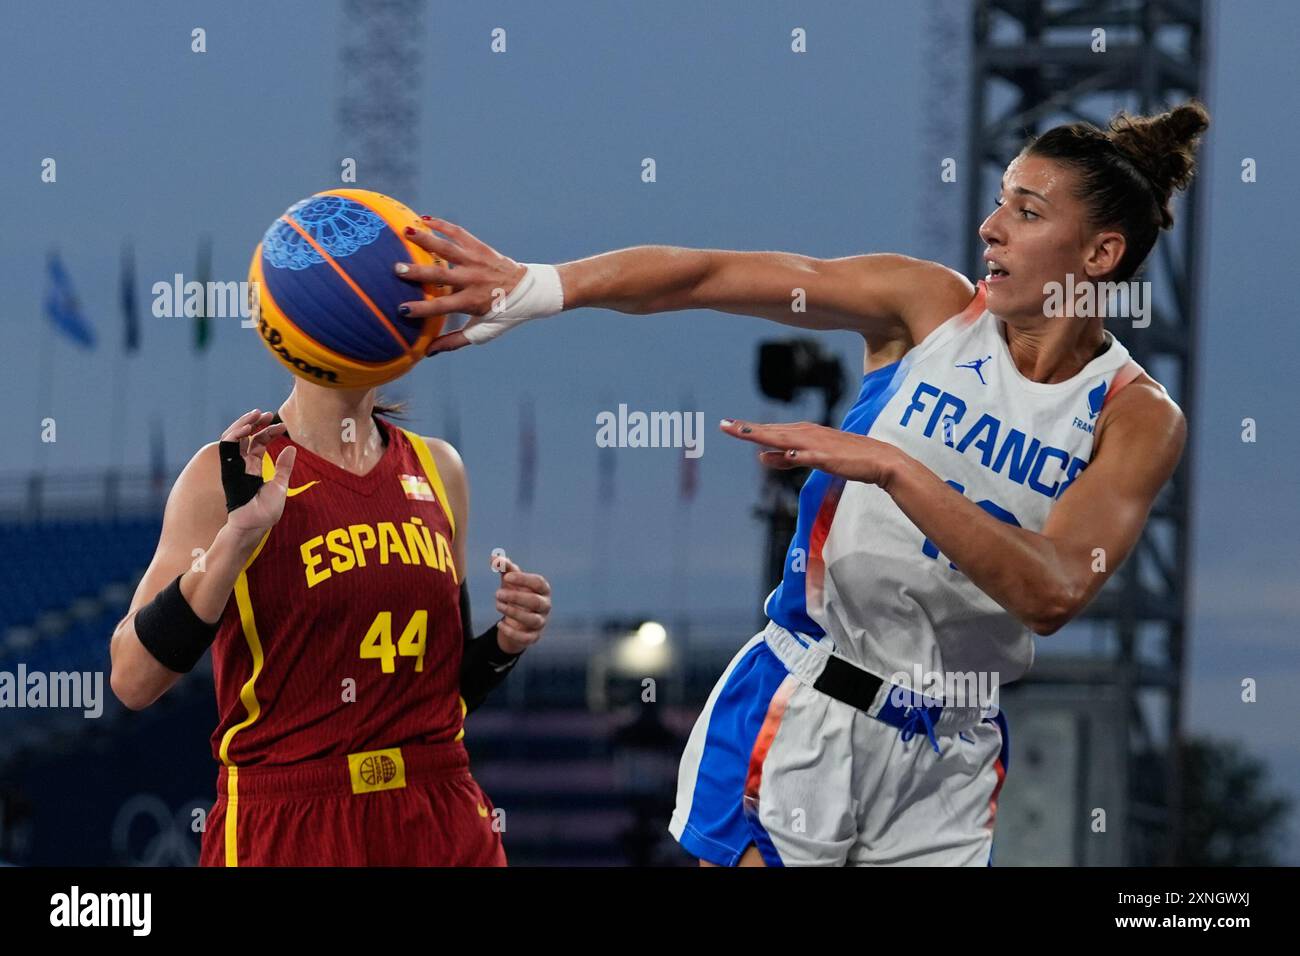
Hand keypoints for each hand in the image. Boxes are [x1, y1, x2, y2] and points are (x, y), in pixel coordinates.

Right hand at [220, 409, 296, 534]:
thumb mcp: (281, 485)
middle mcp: (242, 464)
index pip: (258, 443)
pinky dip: (235, 434)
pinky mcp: (228, 469)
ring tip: (257, 414)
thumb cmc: (266, 511)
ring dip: (244, 423)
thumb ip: (284, 467)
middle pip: (245, 437)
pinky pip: (227, 447)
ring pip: (233, 437)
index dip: (268, 432)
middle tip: (267, 414)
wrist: (255, 525)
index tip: (282, 426)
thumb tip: (292, 448)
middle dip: (255, 423)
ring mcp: (234, 466)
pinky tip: (248, 427)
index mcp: (254, 467)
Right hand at [394, 217, 528, 353]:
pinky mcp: (480, 248)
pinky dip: (443, 225)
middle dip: (418, 272)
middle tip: (396, 269)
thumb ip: (455, 341)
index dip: (421, 309)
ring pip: (448, 248)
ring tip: (405, 231)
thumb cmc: (502, 313)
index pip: (442, 306)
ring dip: (426, 239)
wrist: (530, 290)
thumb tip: (428, 352)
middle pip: (440, 275)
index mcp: (471, 301)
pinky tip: (425, 218)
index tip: (401, 309)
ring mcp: (476, 261)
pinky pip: (459, 233)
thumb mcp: (482, 331)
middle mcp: (472, 280)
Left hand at [490, 554, 551, 653]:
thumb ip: (504, 568)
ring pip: (532, 619)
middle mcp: (545, 606)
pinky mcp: (534, 637)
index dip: (523, 579)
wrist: (515, 620)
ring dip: (513, 612)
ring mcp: (541, 622)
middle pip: (536, 602)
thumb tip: (494, 557)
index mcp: (543, 589)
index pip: (539, 583)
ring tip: (497, 605)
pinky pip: (526, 638)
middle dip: (516, 597)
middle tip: (497, 594)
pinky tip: (500, 624)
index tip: (505, 577)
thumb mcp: (509, 581)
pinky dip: (512, 632)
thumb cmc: (515, 594)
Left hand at [720, 418, 903, 488]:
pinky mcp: (829, 457)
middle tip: (723, 425)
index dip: (747, 429)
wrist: (879, 459)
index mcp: (801, 433)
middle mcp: (806, 434)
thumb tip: (761, 458)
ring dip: (764, 435)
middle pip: (771, 431)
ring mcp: (817, 444)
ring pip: (785, 439)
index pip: (769, 430)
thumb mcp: (811, 457)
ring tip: (742, 433)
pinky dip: (796, 454)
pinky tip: (783, 454)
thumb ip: (786, 458)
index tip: (726, 425)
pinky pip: (809, 455)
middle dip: (747, 429)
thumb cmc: (846, 458)